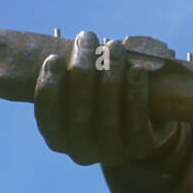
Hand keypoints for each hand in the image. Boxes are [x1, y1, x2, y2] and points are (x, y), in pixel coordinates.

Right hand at [33, 30, 177, 165]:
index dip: (49, 89)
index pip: (47, 119)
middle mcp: (82, 152)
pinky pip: (137, 125)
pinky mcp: (140, 149)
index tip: (54, 58)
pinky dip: (136, 95)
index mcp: (59, 139)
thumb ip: (65, 74)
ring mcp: (112, 154)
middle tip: (87, 38)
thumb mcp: (77, 87)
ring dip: (111, 77)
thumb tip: (51, 47)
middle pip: (79, 115)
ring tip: (114, 46)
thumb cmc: (99, 95)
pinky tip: (136, 70)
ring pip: (109, 118)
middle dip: (82, 72)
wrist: (145, 119)